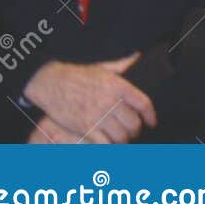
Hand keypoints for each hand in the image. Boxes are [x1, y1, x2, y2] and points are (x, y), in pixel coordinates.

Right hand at [23, 52, 155, 143]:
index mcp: (119, 86)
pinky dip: (109, 147)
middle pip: (133, 124)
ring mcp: (98, 116)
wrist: (52, 83)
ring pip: (120, 136)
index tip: (152, 122)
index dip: (151, 116)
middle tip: (133, 131)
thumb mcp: (104, 67)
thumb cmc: (79, 75)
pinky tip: (109, 145)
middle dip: (136, 130)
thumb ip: (123, 64)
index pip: (143, 104)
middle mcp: (111, 102)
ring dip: (123, 140)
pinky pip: (104, 143)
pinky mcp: (85, 127)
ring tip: (122, 139)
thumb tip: (138, 56)